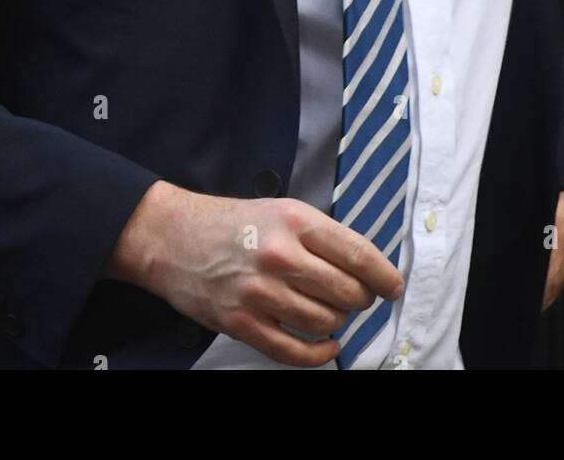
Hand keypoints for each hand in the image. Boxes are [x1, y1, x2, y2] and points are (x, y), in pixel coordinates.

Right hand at [103, 179, 404, 366]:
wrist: (171, 236)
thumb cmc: (228, 222)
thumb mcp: (278, 209)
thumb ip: (319, 235)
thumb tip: (365, 266)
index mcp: (293, 220)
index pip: (357, 253)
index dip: (383, 275)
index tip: (392, 286)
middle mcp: (279, 255)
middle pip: (347, 293)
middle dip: (361, 300)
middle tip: (356, 296)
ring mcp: (260, 292)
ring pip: (326, 323)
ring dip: (338, 322)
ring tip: (330, 311)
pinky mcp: (242, 323)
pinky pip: (296, 351)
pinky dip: (320, 353)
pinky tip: (326, 343)